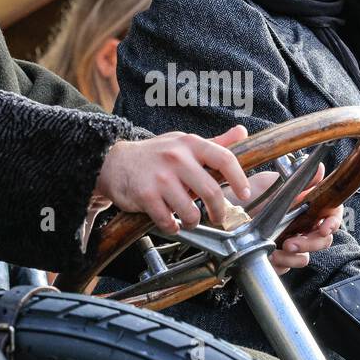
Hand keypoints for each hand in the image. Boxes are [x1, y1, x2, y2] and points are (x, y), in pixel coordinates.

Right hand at [94, 126, 251, 234]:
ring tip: (188, 219)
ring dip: (192, 221)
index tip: (245, 195)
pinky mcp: (145, 195)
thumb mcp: (183, 143)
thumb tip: (242, 133)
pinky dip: (172, 227)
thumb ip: (214, 142)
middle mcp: (177, 158)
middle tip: (218, 217)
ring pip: (190, 211)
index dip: (239, 179)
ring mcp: (160, 177)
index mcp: (190, 144)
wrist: (114, 163)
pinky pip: (168, 220)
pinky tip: (170, 222)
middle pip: (211, 191)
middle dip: (218, 211)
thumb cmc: (155, 155)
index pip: (224, 159)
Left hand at [238, 168, 341, 273]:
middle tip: (292, 243)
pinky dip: (280, 265)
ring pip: (305, 257)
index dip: (333, 222)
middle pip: (323, 240)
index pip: (332, 215)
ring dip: (294, 257)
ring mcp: (290, 241)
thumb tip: (320, 169)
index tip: (325, 227)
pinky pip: (286, 267)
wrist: (226, 209)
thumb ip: (300, 179)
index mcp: (307, 207)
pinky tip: (270, 258)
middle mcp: (302, 225)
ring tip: (278, 251)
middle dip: (310, 244)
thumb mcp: (274, 182)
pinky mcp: (278, 256)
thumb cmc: (250, 194)